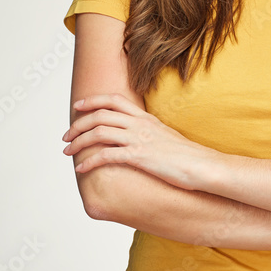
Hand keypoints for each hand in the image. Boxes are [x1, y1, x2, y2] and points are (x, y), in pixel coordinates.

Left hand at [62, 93, 219, 190]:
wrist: (204, 166)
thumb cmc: (189, 157)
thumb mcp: (166, 138)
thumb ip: (150, 134)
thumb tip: (138, 139)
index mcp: (145, 118)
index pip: (113, 100)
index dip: (92, 101)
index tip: (78, 107)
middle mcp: (140, 125)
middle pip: (100, 115)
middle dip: (78, 124)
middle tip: (66, 137)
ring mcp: (139, 139)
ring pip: (98, 132)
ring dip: (78, 142)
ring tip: (68, 152)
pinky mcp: (140, 156)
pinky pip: (106, 155)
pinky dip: (90, 162)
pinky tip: (81, 170)